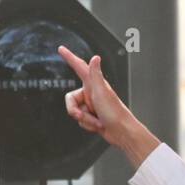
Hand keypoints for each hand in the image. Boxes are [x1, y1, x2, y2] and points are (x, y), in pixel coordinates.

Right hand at [57, 46, 158, 165]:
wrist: (122, 133)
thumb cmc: (115, 113)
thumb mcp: (102, 92)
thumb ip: (96, 75)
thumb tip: (96, 57)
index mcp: (93, 84)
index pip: (79, 67)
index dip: (70, 58)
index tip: (62, 49)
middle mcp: (91, 93)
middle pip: (70, 99)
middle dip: (74, 110)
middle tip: (81, 116)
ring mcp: (92, 106)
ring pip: (75, 111)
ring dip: (85, 120)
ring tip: (97, 122)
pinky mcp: (93, 117)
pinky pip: (81, 121)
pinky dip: (88, 125)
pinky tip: (99, 126)